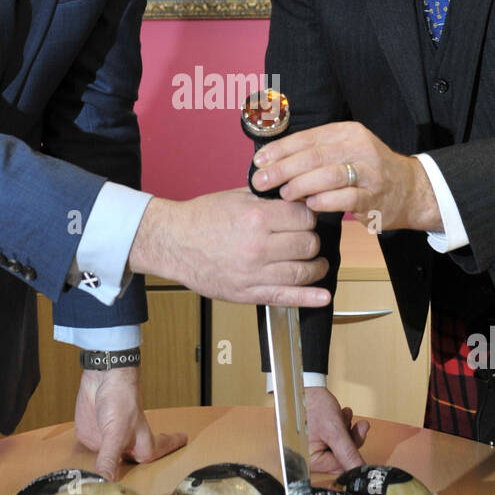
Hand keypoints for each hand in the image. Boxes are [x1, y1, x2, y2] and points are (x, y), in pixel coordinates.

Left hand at [73, 366, 186, 480]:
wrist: (103, 377)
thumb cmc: (122, 400)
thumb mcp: (116, 433)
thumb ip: (110, 460)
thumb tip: (105, 485)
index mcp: (141, 451)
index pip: (147, 474)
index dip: (145, 485)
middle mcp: (125, 452)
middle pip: (124, 476)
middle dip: (120, 490)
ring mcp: (107, 448)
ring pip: (104, 471)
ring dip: (100, 482)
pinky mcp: (91, 441)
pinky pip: (88, 461)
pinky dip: (85, 470)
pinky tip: (82, 484)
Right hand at [128, 189, 330, 305]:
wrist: (172, 242)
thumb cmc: (202, 218)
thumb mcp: (236, 197)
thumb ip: (269, 199)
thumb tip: (298, 198)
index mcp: (256, 217)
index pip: (304, 217)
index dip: (308, 216)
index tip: (305, 219)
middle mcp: (258, 246)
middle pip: (308, 244)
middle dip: (311, 240)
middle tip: (305, 239)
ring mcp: (253, 272)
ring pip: (302, 271)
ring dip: (315, 267)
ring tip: (316, 264)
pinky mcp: (247, 293)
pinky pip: (285, 296)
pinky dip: (308, 298)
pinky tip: (322, 296)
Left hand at [251, 122, 441, 232]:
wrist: (409, 189)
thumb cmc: (367, 170)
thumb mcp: (345, 150)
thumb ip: (315, 154)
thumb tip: (272, 162)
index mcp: (347, 132)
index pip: (307, 137)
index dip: (280, 150)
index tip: (259, 161)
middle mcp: (360, 148)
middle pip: (314, 156)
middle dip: (283, 169)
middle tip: (262, 181)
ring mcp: (370, 172)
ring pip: (329, 175)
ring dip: (301, 185)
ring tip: (284, 194)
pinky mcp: (374, 197)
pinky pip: (345, 198)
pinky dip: (324, 201)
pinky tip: (310, 205)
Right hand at [305, 386, 368, 474]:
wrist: (303, 385)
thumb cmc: (312, 405)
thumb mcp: (335, 430)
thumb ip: (349, 453)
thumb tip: (362, 471)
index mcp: (309, 461)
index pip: (341, 467)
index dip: (353, 452)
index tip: (361, 435)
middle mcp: (309, 458)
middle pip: (342, 457)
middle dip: (350, 438)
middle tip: (357, 425)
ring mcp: (312, 448)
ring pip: (341, 446)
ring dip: (346, 430)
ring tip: (342, 415)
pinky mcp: (316, 439)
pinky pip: (335, 439)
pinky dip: (340, 427)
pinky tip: (339, 416)